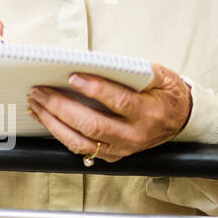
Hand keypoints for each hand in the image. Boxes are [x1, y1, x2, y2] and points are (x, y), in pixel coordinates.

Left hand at [27, 63, 191, 161]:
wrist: (181, 121)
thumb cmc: (167, 95)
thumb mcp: (160, 76)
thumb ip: (133, 69)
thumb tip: (97, 62)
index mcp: (148, 113)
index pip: (118, 101)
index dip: (95, 89)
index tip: (72, 77)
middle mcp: (133, 135)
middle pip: (91, 125)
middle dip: (61, 107)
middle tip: (41, 91)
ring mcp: (120, 149)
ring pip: (80, 141)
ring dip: (53, 122)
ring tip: (36, 103)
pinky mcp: (111, 155)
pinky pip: (79, 148)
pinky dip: (59, 133)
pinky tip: (46, 117)